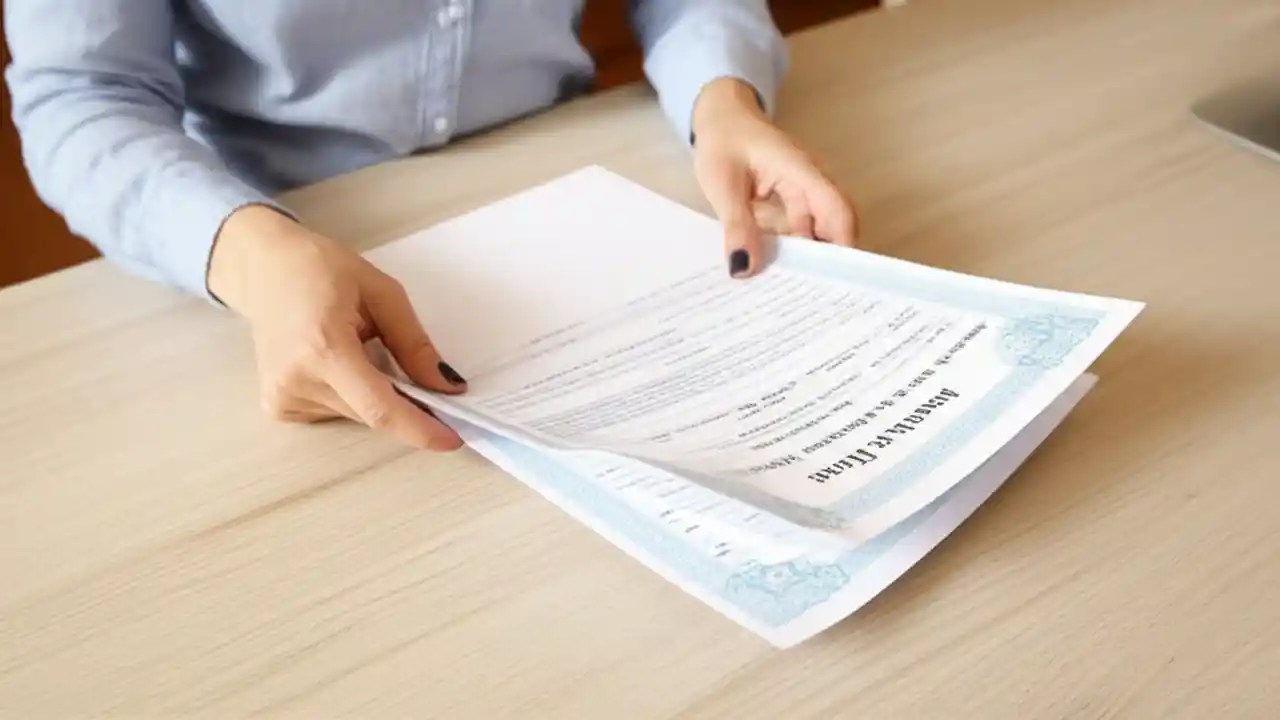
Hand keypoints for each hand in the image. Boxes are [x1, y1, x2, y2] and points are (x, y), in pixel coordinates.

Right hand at [207, 206, 465, 449]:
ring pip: (355, 415)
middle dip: (404, 404)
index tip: (452, 439)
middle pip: (371, 412)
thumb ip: (415, 345)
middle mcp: (297, 379)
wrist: (264, 268)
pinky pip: (334, 413)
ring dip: (373, 394)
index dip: (419, 428)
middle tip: (414, 374)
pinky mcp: (276, 406)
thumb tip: (448, 388)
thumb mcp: (382, 294)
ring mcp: (281, 396)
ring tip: (355, 348)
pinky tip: (332, 363)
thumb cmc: (323, 270)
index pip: (379, 407)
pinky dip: (349, 395)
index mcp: (324, 347)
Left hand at [691, 78, 857, 277]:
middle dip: (826, 262)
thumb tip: (743, 269)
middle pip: (832, 227)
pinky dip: (789, 251)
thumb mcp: (723, 184)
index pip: (837, 210)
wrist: (719, 117)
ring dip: (806, 260)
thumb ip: (736, 225)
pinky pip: (797, 232)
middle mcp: (810, 184)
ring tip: (794, 296)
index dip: (843, 246)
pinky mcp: (790, 204)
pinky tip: (776, 274)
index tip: (837, 283)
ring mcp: (802, 194)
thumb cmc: (723, 141)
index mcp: (802, 171)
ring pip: (813, 234)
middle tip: (813, 302)